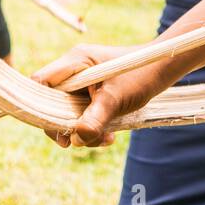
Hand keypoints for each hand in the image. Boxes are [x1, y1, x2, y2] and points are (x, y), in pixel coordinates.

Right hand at [31, 44, 163, 146]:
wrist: (165, 67)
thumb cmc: (142, 75)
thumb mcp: (117, 99)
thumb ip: (96, 118)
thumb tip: (76, 139)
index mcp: (75, 61)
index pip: (40, 82)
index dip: (39, 107)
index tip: (57, 132)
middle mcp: (74, 69)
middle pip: (51, 101)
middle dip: (65, 125)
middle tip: (79, 142)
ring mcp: (83, 80)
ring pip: (68, 110)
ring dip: (82, 129)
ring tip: (105, 139)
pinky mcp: (92, 90)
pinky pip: (82, 112)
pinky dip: (91, 125)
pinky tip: (108, 136)